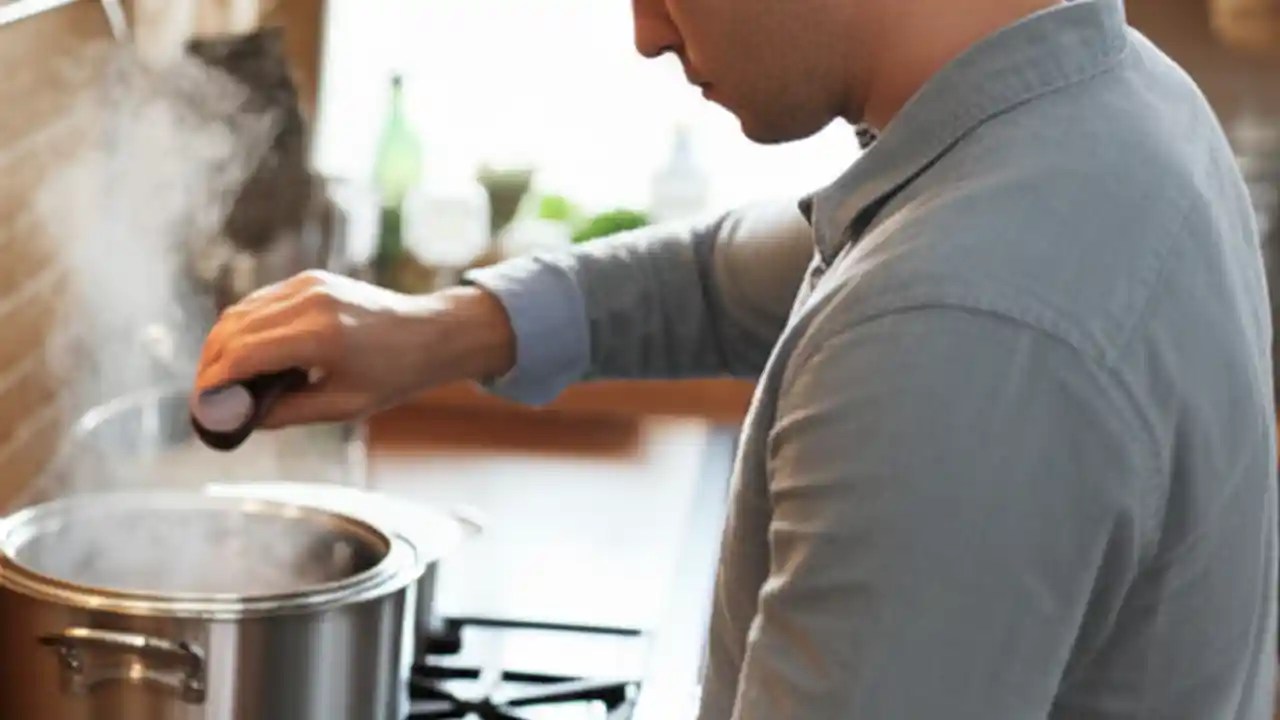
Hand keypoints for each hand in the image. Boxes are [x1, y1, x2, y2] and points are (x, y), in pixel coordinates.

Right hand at [192, 270, 515, 427]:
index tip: (202, 405)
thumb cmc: (396, 375)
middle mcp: (309, 301)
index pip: (244, 354)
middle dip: (210, 363)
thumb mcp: (344, 406)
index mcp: (320, 335)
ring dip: (221, 343)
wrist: (432, 333)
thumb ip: (288, 412)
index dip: (214, 381)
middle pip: (233, 329)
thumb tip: (241, 418)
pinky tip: (242, 353)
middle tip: (204, 396)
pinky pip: (261, 301)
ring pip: (241, 311)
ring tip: (218, 377)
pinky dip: (243, 326)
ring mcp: (309, 284)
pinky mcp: (310, 279)